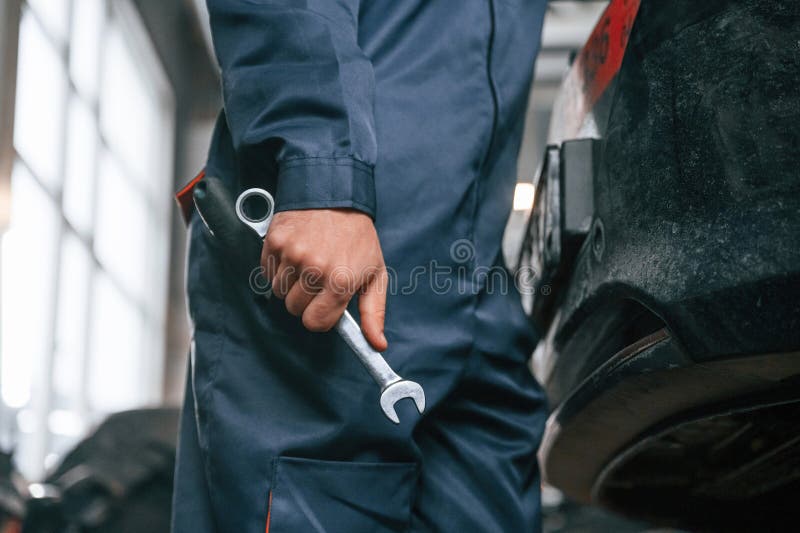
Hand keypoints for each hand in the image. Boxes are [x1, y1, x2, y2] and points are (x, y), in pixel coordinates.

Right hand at [261, 209, 388, 350]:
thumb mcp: (375, 273)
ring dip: (290, 285)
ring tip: (307, 264)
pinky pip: (267, 272)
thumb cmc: (357, 237)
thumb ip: (374, 313)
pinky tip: (294, 255)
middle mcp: (314, 269)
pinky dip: (278, 269)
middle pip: (294, 309)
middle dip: (305, 300)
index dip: (319, 317)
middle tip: (318, 280)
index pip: (315, 323)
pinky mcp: (274, 242)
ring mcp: (292, 255)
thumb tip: (377, 345)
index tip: (324, 305)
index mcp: (340, 280)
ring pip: (278, 292)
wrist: (335, 194)